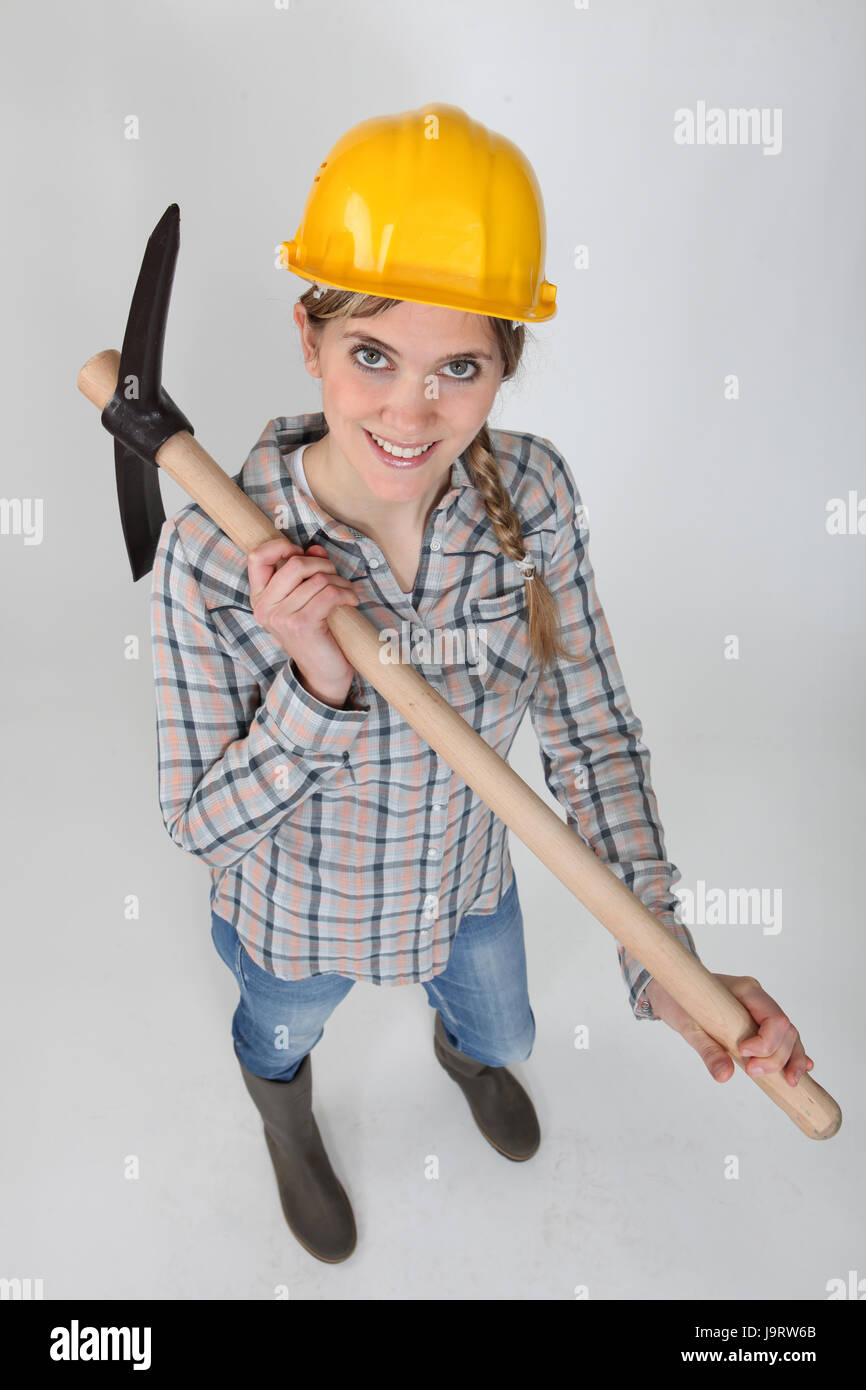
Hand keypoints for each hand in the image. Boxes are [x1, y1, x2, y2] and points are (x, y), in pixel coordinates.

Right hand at [248, 538, 359, 703]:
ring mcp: (282, 617)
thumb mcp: (304, 600)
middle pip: (294, 564)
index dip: (280, 546)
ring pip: (317, 579)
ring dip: (339, 582)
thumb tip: (315, 549)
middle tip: (334, 578)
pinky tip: (351, 601)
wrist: (322, 673)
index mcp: (259, 598)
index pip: (256, 557)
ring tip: (346, 593)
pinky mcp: (302, 624)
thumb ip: (306, 572)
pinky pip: (329, 593)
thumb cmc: (315, 633)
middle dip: (323, 565)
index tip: (301, 553)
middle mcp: (265, 607)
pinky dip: (346, 593)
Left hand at [643, 974, 814, 1086]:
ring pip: (789, 1036)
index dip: (767, 1042)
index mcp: (746, 991)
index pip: (774, 1017)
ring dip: (790, 1060)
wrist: (671, 992)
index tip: (744, 1055)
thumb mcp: (688, 1026)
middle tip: (752, 1073)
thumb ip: (707, 1050)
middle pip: (785, 1030)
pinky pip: (782, 1040)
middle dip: (776, 1056)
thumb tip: (725, 1075)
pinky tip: (798, 1071)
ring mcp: (760, 1011)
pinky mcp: (757, 1025)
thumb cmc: (679, 1001)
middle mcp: (758, 999)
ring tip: (789, 1082)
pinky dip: (792, 1055)